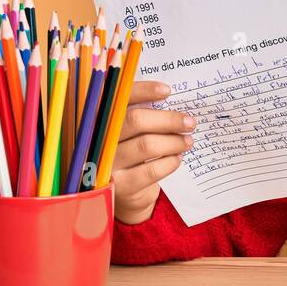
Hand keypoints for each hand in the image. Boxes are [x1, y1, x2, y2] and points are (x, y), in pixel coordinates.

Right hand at [111, 81, 195, 224]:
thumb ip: (141, 116)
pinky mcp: (121, 186)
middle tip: (189, 122)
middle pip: (135, 120)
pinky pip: (152, 170)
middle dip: (168, 119)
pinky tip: (177, 158)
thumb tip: (171, 99)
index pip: (118, 99)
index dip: (142, 91)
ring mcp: (107, 165)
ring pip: (146, 145)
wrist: (123, 194)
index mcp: (98, 122)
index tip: (167, 91)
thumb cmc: (130, 154)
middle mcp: (97, 141)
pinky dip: (170, 162)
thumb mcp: (130, 134)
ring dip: (174, 141)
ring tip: (187, 141)